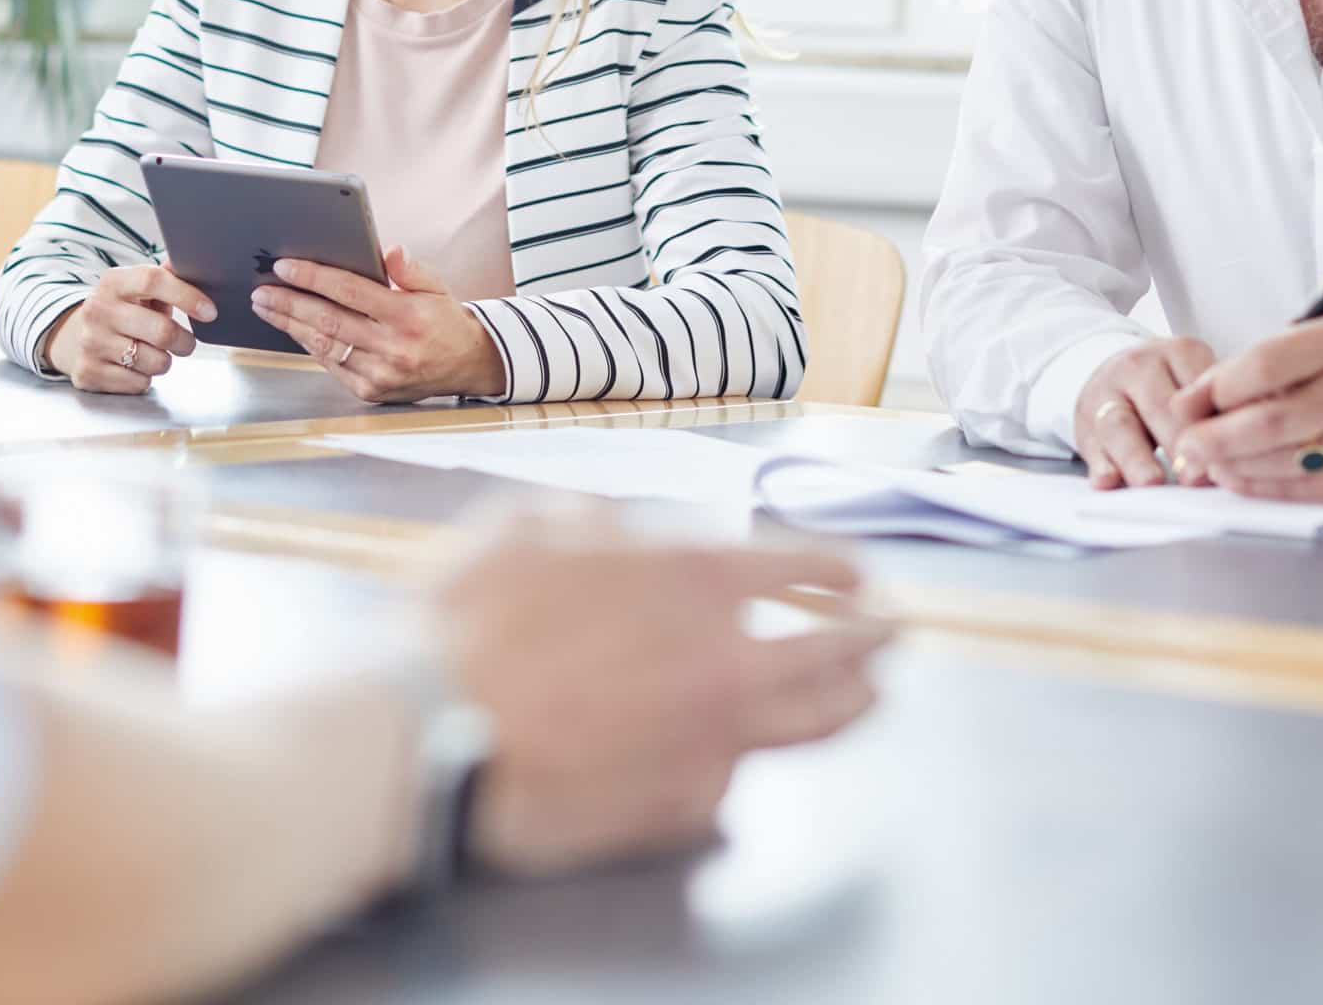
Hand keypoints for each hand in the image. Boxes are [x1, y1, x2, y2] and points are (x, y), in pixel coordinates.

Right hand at [41, 265, 217, 393]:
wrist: (73, 337)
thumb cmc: (122, 310)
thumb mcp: (137, 288)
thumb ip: (167, 277)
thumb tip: (199, 265)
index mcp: (113, 282)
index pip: (153, 281)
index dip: (187, 296)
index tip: (210, 312)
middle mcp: (98, 310)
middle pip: (162, 331)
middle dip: (185, 341)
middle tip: (186, 342)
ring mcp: (90, 343)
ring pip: (154, 362)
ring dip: (165, 361)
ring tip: (155, 353)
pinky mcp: (88, 373)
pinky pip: (139, 383)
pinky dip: (145, 378)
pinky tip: (134, 367)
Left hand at [252, 247, 505, 401]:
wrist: (468, 365)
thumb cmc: (445, 321)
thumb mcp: (437, 286)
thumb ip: (410, 269)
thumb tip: (389, 251)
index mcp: (408, 315)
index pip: (350, 291)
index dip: (313, 277)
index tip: (285, 266)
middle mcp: (393, 347)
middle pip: (328, 320)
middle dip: (288, 303)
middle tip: (262, 290)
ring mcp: (380, 373)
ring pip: (323, 345)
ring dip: (290, 325)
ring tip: (267, 307)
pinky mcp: (371, 391)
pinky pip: (330, 364)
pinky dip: (308, 345)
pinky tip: (293, 329)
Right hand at [430, 510, 892, 876]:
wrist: (428, 734)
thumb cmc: (466, 620)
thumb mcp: (524, 526)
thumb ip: (592, 520)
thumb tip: (617, 526)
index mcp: (693, 575)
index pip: (804, 565)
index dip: (840, 568)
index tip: (860, 575)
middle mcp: (726, 658)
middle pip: (835, 650)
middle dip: (872, 638)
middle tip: (894, 635)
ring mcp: (713, 738)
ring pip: (812, 724)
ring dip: (850, 705)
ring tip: (869, 698)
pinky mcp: (684, 802)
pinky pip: (733, 780)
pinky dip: (739, 763)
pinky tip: (739, 759)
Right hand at [1070, 336, 1215, 487]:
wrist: (1112, 374)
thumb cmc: (1169, 385)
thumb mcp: (1196, 377)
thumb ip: (1218, 405)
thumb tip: (1245, 448)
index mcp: (1177, 351)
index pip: (1197, 383)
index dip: (1212, 420)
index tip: (1226, 449)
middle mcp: (1137, 367)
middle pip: (1160, 406)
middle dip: (1179, 444)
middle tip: (1196, 476)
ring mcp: (1106, 395)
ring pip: (1120, 424)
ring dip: (1137, 457)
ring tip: (1152, 482)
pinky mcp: (1085, 425)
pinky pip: (1091, 445)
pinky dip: (1100, 465)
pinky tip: (1108, 480)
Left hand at [1166, 321, 1322, 501]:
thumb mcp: (1306, 350)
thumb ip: (1244, 371)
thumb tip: (1185, 406)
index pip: (1263, 365)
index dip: (1215, 390)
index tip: (1184, 407)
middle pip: (1270, 420)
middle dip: (1214, 439)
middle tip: (1184, 450)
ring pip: (1284, 461)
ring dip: (1234, 467)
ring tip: (1208, 464)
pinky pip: (1306, 489)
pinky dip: (1263, 487)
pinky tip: (1240, 479)